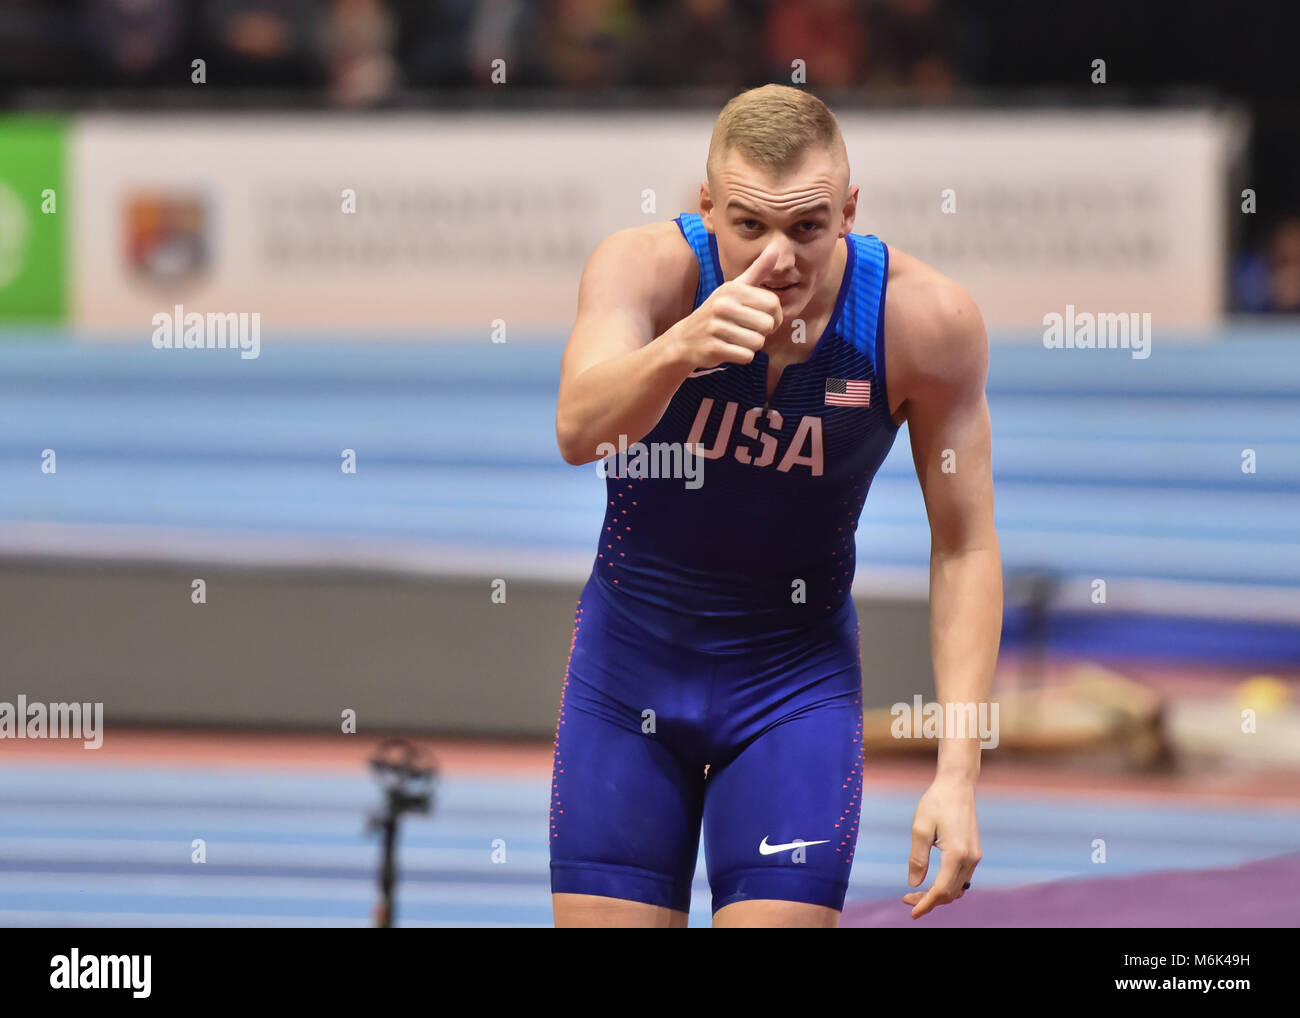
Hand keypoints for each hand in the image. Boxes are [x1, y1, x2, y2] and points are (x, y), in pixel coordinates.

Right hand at [668, 239, 783, 371]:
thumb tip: (776, 248)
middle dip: (763, 332)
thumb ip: (757, 271)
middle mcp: (723, 305)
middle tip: (749, 330)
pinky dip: (742, 356)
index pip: (773, 304)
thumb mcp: (734, 288)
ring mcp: (716, 327)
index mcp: (732, 289)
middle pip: (767, 325)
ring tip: (737, 339)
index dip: (775, 316)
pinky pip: (746, 356)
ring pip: (757, 342)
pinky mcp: (713, 348)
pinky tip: (730, 348)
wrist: (685, 339)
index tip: (764, 319)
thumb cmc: (717, 312)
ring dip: (752, 345)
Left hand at [903, 775, 981, 918]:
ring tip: (917, 894)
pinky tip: (933, 883)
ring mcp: (975, 856)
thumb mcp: (920, 829)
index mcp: (956, 854)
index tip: (912, 913)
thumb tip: (914, 883)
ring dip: (939, 895)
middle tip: (907, 900)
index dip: (926, 904)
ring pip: (958, 888)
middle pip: (950, 893)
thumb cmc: (936, 803)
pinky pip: (962, 878)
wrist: (957, 786)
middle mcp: (970, 858)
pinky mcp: (975, 853)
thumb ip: (917, 858)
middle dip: (929, 902)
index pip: (941, 890)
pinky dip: (948, 886)